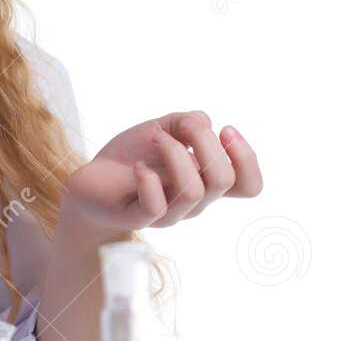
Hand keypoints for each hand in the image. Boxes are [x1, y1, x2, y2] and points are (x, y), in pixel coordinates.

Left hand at [62, 111, 262, 229]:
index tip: (226, 130)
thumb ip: (188, 122)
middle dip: (206, 144)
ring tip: (156, 139)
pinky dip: (148, 178)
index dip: (246, 158)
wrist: (91, 179)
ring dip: (175, 154)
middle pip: (223, 181)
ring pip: (193, 190)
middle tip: (181, 127)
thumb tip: (205, 124)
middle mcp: (193, 202)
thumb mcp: (163, 128)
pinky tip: (137, 166)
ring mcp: (167, 213)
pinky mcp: (137, 218)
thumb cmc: (133, 155)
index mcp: (206, 182)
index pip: (249, 186)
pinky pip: (155, 205)